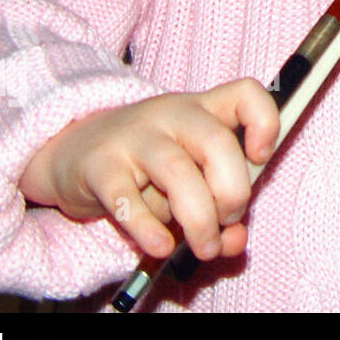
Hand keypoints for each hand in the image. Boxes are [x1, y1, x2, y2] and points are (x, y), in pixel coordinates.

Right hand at [18, 78, 279, 261]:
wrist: (74, 153)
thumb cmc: (148, 167)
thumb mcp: (191, 177)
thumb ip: (221, 206)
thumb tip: (235, 242)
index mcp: (203, 109)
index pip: (246, 93)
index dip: (265, 122)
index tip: (262, 158)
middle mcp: (172, 115)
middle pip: (216, 142)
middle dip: (233, 191)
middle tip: (228, 220)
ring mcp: (134, 137)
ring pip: (177, 171)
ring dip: (199, 218)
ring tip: (203, 246)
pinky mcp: (99, 166)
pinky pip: (126, 198)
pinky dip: (148, 228)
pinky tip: (161, 246)